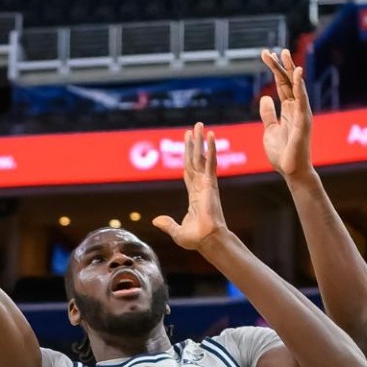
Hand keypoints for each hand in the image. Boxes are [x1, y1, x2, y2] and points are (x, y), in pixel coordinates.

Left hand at [153, 123, 228, 252]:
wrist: (208, 240)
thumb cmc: (196, 239)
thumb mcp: (176, 231)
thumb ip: (167, 224)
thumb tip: (156, 220)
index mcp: (195, 196)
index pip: (190, 172)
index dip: (188, 158)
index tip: (188, 145)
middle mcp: (202, 186)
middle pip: (196, 160)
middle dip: (194, 144)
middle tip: (195, 127)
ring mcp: (207, 184)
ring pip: (202, 157)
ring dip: (201, 141)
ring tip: (200, 125)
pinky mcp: (211, 183)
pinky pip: (210, 162)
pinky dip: (210, 148)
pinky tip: (210, 135)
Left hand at [259, 48, 312, 178]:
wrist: (291, 171)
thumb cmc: (283, 154)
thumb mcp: (269, 130)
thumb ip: (268, 114)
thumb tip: (265, 97)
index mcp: (289, 110)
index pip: (282, 85)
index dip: (275, 70)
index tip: (266, 55)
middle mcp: (297, 108)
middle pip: (288, 82)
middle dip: (280, 66)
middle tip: (270, 51)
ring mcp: (301, 113)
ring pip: (296, 86)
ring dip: (290, 69)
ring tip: (284, 53)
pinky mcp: (303, 121)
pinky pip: (302, 100)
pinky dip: (300, 85)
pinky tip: (297, 72)